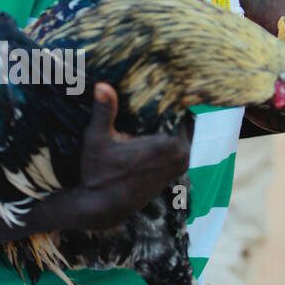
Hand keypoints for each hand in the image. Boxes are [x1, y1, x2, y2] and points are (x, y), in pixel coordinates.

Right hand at [74, 83, 193, 230]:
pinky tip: (158, 120)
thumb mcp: (97, 140)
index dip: (175, 93)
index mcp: (169, 144)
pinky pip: (182, 143)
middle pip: (186, 118)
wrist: (102, 209)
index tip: (167, 76)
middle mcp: (181, 154)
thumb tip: (103, 85)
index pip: (183, 109)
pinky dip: (174, 132)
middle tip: (162, 84)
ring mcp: (181, 164)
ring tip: (160, 98)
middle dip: (175, 104)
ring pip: (185, 131)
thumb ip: (103, 111)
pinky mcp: (176, 170)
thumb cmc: (98, 174)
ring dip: (175, 118)